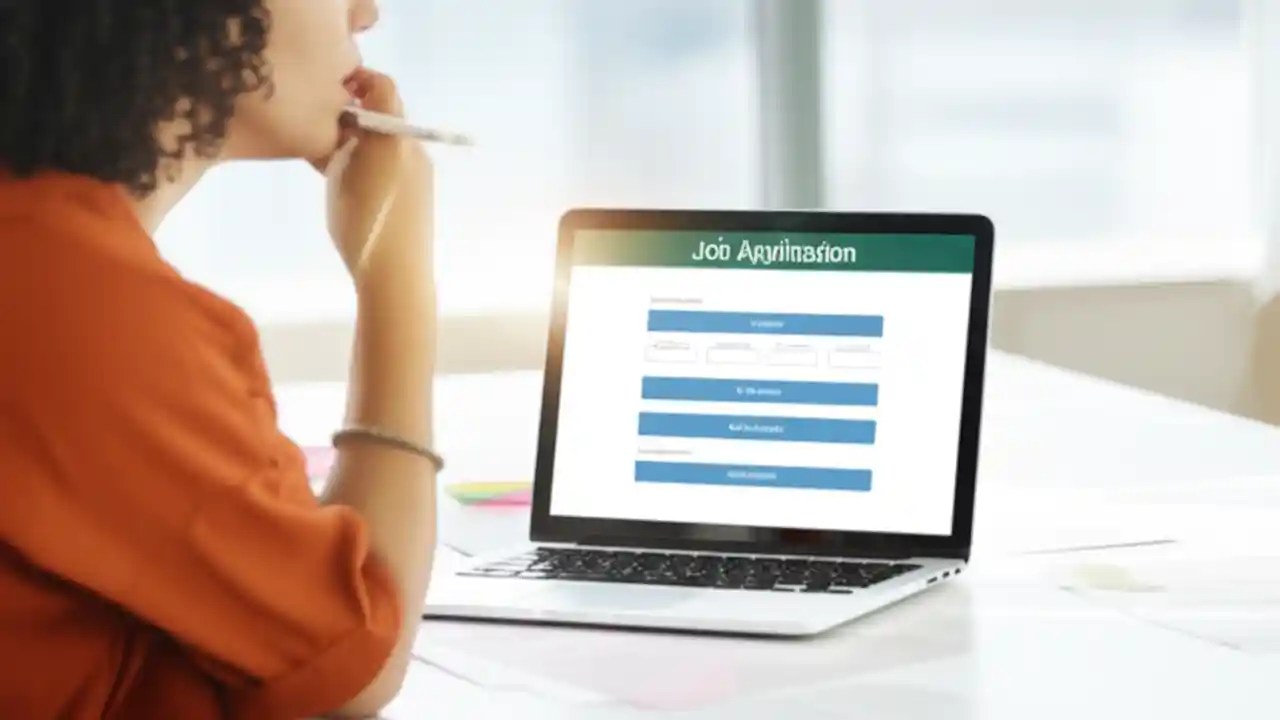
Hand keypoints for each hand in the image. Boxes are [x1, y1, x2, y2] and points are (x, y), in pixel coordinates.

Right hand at [316, 69, 432, 285]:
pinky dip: (377, 164)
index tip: (333, 93)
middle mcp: (413, 148)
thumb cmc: (359, 222)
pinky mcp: (424, 193)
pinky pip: (398, 165)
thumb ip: (338, 143)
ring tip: (338, 165)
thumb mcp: (337, 175)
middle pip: (387, 115)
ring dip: (366, 143)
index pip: (382, 87)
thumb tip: (341, 124)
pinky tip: (357, 189)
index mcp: (392, 136)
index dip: (359, 81)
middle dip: (358, 116)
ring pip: (390, 143)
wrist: (396, 275)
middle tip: (328, 132)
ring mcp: (422, 171)